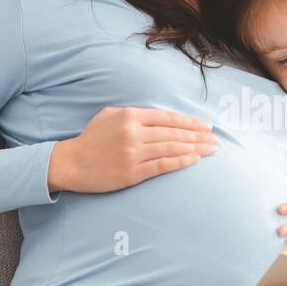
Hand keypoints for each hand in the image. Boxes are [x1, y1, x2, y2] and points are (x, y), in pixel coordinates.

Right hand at [47, 107, 217, 192]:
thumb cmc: (91, 139)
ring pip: (172, 148)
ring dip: (195, 148)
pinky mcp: (132, 172)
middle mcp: (133, 133)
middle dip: (198, 136)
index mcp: (129, 116)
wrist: (71, 163)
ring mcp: (133, 153)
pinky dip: (180, 162)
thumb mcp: (108, 116)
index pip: (167, 118)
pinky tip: (194, 160)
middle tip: (215, 139)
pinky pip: (162, 166)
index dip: (189, 122)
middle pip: (174, 133)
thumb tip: (159, 116)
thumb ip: (133, 113)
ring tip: (210, 150)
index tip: (205, 126)